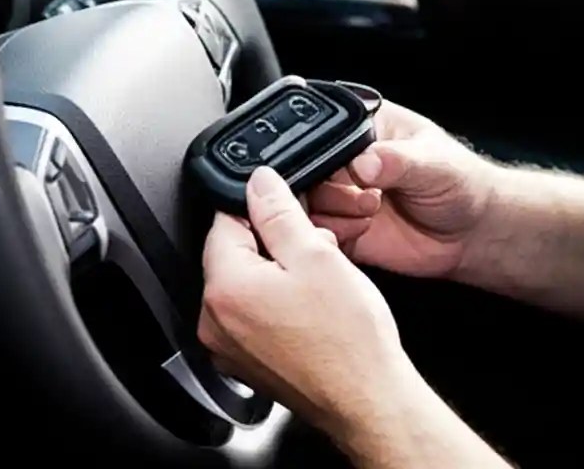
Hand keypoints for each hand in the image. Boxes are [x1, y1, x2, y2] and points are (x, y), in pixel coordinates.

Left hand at [198, 166, 416, 436]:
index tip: (289, 213)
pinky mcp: (245, 364)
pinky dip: (276, 305)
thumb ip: (279, 212)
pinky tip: (311, 310)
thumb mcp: (317, 255)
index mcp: (224, 288)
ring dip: (276, 274)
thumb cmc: (349, 342)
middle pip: (232, 255)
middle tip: (313, 251)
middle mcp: (215, 321)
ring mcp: (227, 348)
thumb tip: (259, 182)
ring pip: (244, 285)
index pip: (224, 221)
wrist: (369, 401)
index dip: (261, 209)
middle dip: (272, 244)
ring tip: (318, 285)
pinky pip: (251, 317)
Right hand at [307, 100, 499, 278]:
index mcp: (364, 128)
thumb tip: (364, 163)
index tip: (346, 172)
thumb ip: (398, 161)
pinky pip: (317, 232)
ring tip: (370, 213)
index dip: (324, 153)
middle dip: (329, 189)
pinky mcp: (342, 227)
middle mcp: (345, 160)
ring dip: (334, 212)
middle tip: (367, 198)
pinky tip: (362, 231)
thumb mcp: (434, 164)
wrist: (474, 234)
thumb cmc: (461, 184)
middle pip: (306, 168)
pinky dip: (333, 235)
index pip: (322, 132)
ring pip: (305, 202)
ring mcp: (341, 194)